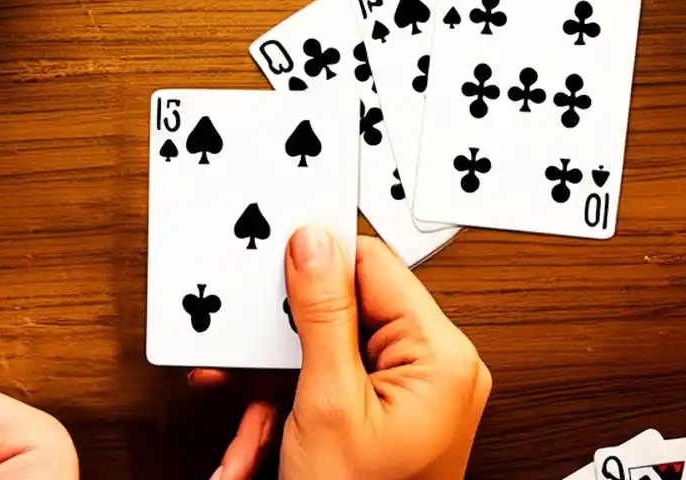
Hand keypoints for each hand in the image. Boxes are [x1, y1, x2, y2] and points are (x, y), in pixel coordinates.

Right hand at [194, 230, 491, 479]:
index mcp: (443, 355)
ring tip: (250, 426)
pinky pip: (334, 385)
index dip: (316, 262)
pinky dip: (292, 407)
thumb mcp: (328, 404)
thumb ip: (322, 314)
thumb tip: (313, 241)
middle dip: (286, 340)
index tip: (267, 267)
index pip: (375, 266)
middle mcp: (438, 368)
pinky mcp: (390, 415)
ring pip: (330, 351)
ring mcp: (415, 394)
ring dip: (279, 382)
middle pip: (348, 309)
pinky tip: (260, 443)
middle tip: (242, 351)